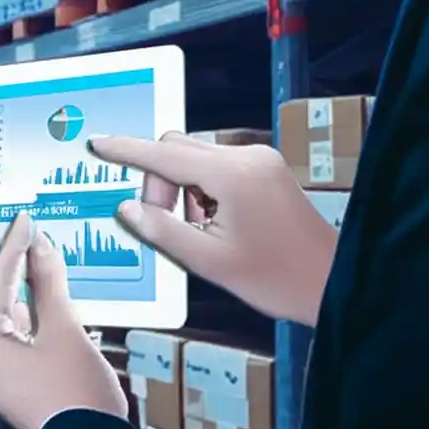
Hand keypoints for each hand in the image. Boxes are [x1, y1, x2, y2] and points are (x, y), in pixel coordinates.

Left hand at [0, 214, 126, 428]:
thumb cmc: (77, 397)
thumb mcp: (64, 329)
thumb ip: (49, 283)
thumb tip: (41, 246)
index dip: (15, 246)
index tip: (25, 219)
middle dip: (17, 265)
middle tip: (33, 232)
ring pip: (4, 314)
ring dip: (24, 288)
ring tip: (42, 254)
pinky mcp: (1, 377)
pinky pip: (11, 333)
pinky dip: (29, 313)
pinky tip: (46, 291)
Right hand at [90, 132, 338, 326]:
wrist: (331, 283)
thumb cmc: (278, 278)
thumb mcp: (208, 261)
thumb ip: (161, 230)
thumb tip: (128, 208)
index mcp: (234, 176)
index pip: (164, 155)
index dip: (126, 151)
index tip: (97, 145)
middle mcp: (248, 158)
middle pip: (177, 151)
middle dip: (159, 185)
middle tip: (163, 224)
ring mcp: (259, 161)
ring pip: (194, 159)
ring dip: (181, 190)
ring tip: (197, 232)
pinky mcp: (264, 170)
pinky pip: (215, 168)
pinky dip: (201, 191)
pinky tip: (212, 224)